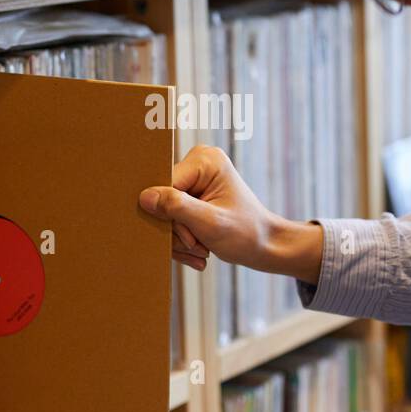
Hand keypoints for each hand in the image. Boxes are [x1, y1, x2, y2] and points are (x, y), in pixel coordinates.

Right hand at [138, 145, 323, 283]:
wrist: (266, 247)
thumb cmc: (247, 234)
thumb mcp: (211, 223)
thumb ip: (177, 208)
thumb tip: (144, 197)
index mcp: (204, 160)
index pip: (166, 186)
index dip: (172, 217)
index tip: (193, 238)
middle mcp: (197, 163)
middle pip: (162, 200)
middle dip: (177, 231)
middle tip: (199, 247)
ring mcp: (193, 180)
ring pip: (164, 213)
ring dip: (179, 240)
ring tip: (202, 251)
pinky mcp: (190, 195)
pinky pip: (171, 218)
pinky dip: (182, 240)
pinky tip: (199, 251)